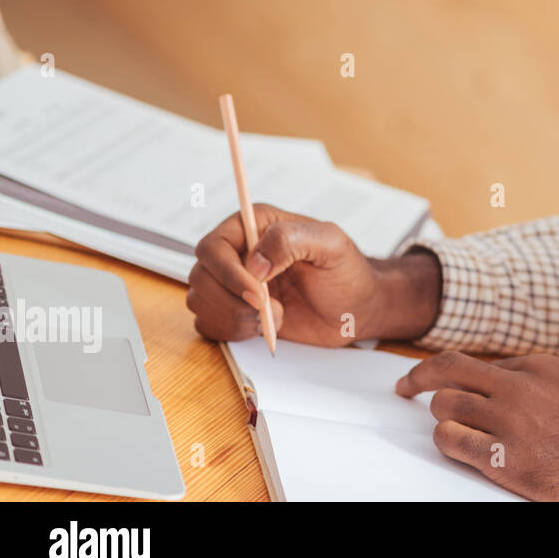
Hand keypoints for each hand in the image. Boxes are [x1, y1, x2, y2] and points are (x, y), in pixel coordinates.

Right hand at [186, 203, 441, 345]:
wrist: (357, 308)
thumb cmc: (347, 272)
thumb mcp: (331, 245)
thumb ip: (291, 240)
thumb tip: (254, 262)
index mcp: (255, 226)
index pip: (213, 246)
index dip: (227, 273)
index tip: (257, 293)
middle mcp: (238, 252)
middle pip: (202, 277)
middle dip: (233, 301)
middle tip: (272, 308)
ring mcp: (233, 283)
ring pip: (201, 302)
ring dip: (235, 318)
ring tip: (275, 317)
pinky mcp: (235, 311)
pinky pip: (208, 324)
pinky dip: (232, 331)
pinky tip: (264, 327)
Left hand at [395, 351, 558, 500]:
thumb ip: (540, 383)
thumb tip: (503, 381)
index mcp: (540, 366)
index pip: (481, 363)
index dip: (460, 376)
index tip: (441, 381)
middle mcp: (521, 387)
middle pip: (450, 370)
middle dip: (421, 376)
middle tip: (406, 387)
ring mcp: (511, 422)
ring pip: (445, 405)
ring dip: (440, 416)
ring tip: (448, 427)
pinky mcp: (504, 458)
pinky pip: (451, 440)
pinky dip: (447, 442)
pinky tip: (457, 447)